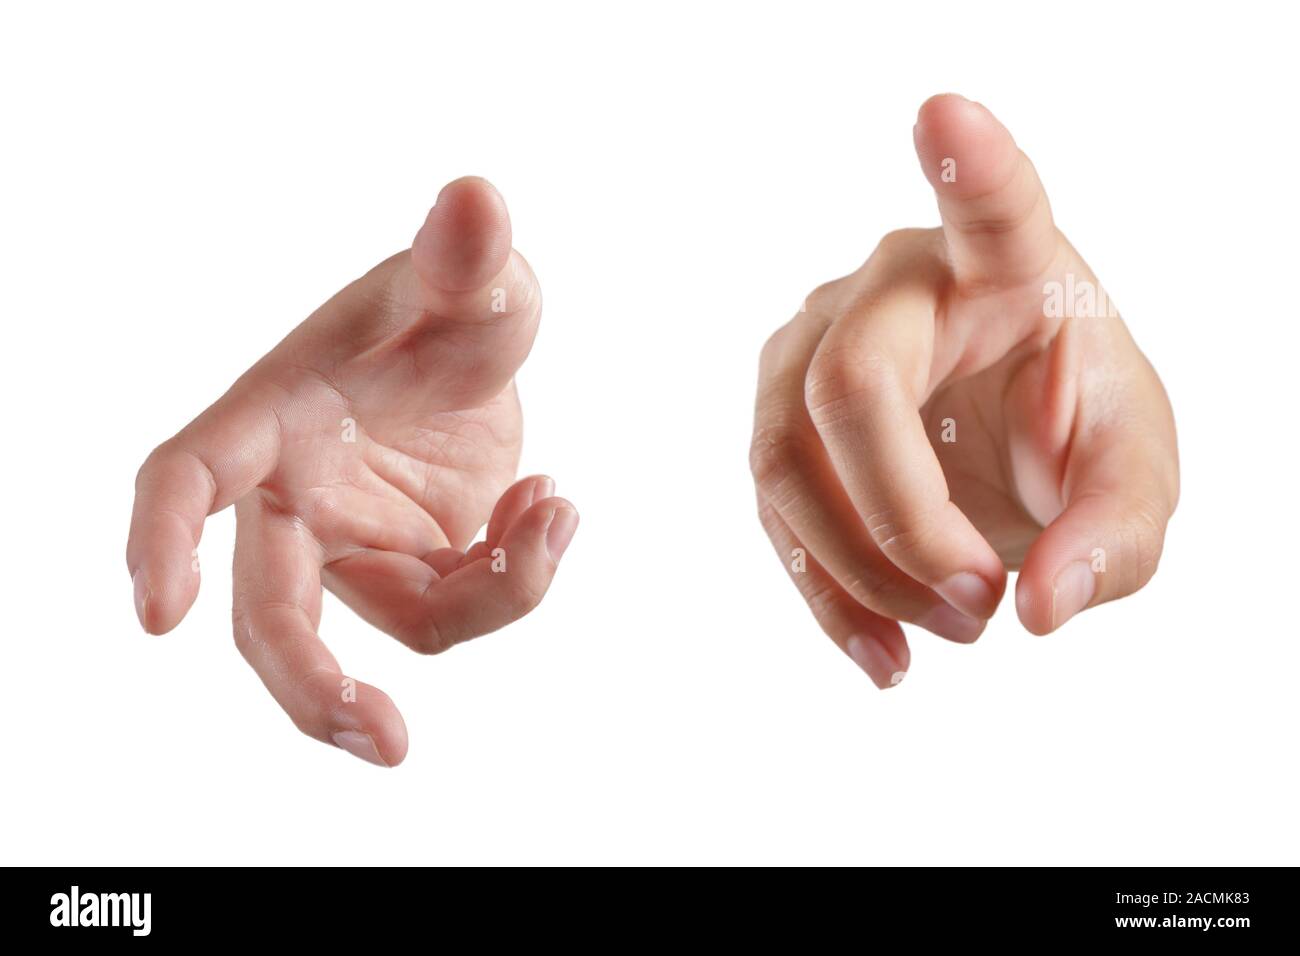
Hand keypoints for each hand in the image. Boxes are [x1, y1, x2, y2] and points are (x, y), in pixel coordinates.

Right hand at [127, 177, 578, 764]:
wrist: (478, 354)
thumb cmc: (452, 309)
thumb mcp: (477, 282)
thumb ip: (467, 258)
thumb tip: (479, 197)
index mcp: (276, 416)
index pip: (189, 477)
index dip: (160, 540)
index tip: (156, 616)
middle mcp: (299, 493)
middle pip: (272, 615)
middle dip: (317, 688)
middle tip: (391, 745)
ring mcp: (358, 540)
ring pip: (406, 621)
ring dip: (499, 590)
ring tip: (556, 507)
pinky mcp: (416, 566)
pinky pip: (464, 606)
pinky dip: (521, 571)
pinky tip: (552, 503)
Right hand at [749, 94, 1177, 687]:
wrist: (1001, 450)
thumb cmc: (1069, 428)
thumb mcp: (1133, 477)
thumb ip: (1114, 535)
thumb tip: (1041, 607)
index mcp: (999, 266)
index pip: (989, 206)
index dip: (970, 164)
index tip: (943, 109)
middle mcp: (886, 289)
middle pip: (848, 386)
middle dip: (906, 521)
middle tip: (985, 606)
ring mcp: (810, 350)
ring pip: (785, 461)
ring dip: (866, 573)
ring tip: (953, 635)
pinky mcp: (776, 423)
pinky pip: (773, 515)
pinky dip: (827, 598)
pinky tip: (883, 656)